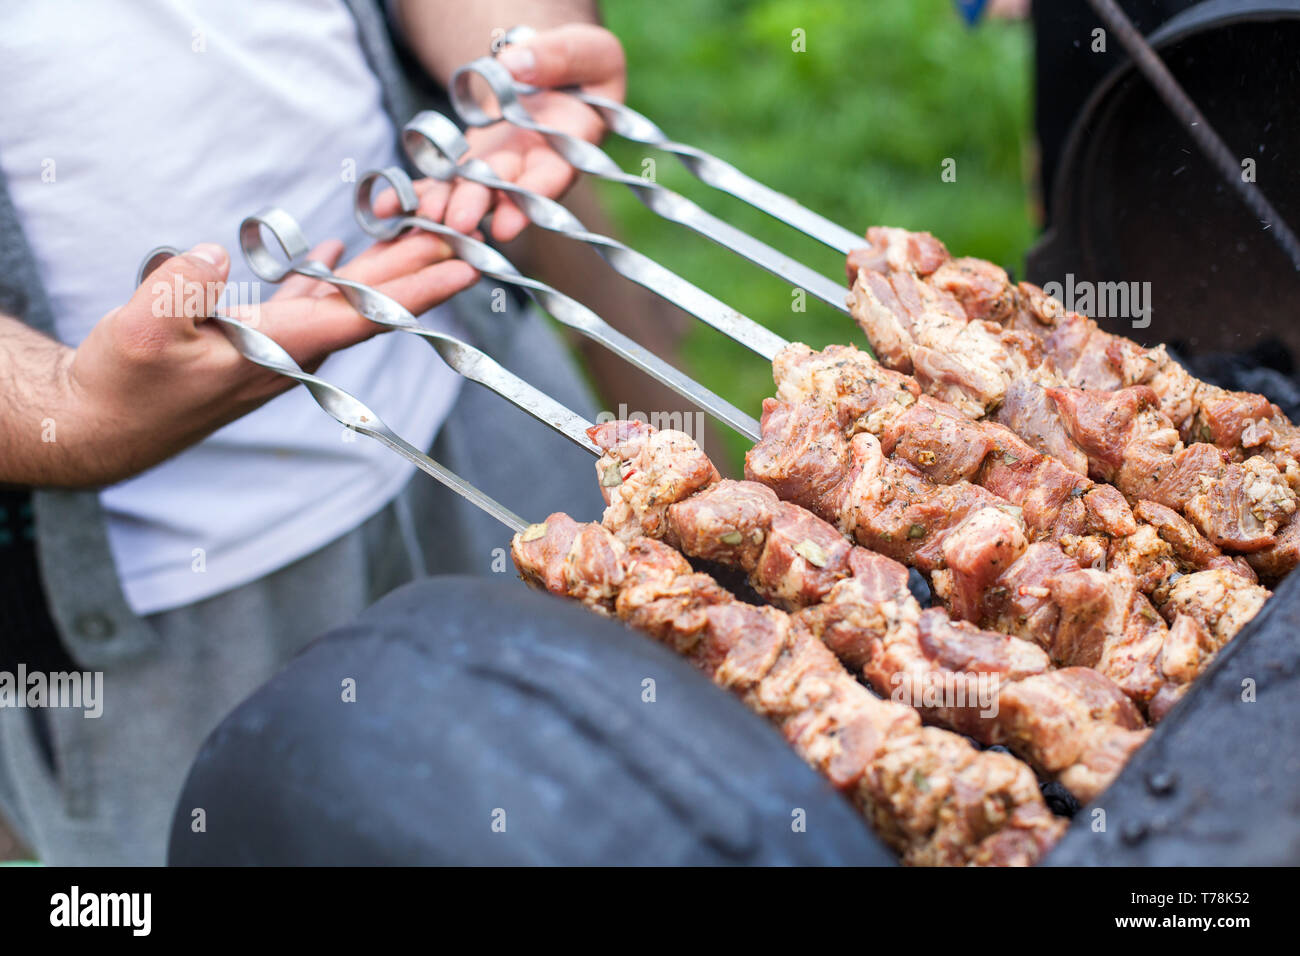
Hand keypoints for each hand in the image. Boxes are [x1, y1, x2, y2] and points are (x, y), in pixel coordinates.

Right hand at [49, 232, 475, 486]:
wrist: (99, 425)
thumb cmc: (122, 386)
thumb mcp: (140, 330)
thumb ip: (181, 288)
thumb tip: (214, 254)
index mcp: (278, 348)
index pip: (365, 314)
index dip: (418, 288)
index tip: (464, 266)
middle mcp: (292, 351)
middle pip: (370, 304)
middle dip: (419, 266)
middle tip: (465, 231)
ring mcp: (277, 349)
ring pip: (343, 302)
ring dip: (383, 268)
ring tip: (419, 234)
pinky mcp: (254, 343)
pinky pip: (306, 303)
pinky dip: (328, 275)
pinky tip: (341, 249)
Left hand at [420, 23, 625, 241]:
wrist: (555, 73)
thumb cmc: (583, 64)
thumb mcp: (588, 51)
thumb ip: (559, 56)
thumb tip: (515, 66)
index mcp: (573, 145)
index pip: (554, 174)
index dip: (531, 199)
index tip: (508, 222)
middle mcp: (536, 167)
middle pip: (507, 191)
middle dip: (481, 206)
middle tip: (457, 222)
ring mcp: (502, 169)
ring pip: (473, 192)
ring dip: (447, 206)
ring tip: (422, 217)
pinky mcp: (473, 165)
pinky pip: (445, 180)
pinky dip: (419, 192)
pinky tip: (389, 205)